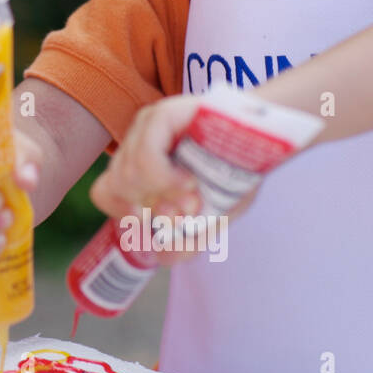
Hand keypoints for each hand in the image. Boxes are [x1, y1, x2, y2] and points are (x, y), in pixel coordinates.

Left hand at [89, 96, 237, 266]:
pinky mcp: (163, 115)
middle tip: (185, 210)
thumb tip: (161, 257)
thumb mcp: (212, 216)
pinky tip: (189, 182)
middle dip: (148, 209)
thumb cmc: (235, 173)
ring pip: (127, 173)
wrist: (268, 135)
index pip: (104, 192)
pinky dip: (165, 178)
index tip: (148, 222)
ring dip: (162, 196)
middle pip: (116, 185)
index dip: (120, 212)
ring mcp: (148, 126)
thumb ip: (188, 240)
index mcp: (141, 167)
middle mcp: (138, 143)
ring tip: (193, 196)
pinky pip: (145, 155)